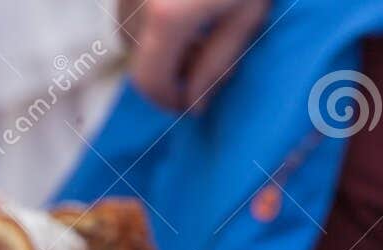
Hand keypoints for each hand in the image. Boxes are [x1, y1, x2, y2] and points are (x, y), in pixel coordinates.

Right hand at [126, 0, 269, 109]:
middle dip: (171, 70)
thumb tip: (194, 105)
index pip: (150, 83)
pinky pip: (134, 14)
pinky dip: (155, 21)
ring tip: (200, 24)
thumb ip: (217, 64)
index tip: (193, 102)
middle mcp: (136, 4)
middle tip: (207, 54)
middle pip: (140, 61)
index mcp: (167, 17)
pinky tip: (185, 4)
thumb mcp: (248, 13)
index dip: (169, 100)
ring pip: (134, 38)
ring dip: (163, 45)